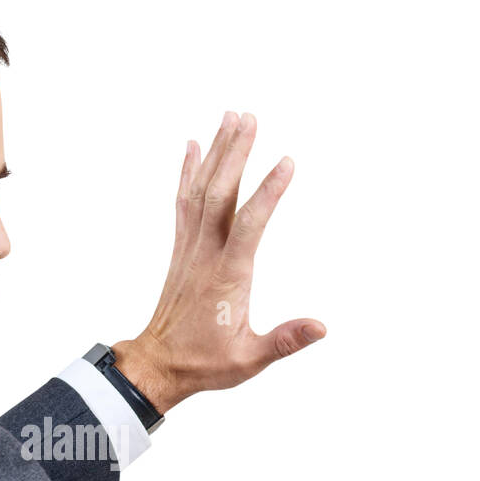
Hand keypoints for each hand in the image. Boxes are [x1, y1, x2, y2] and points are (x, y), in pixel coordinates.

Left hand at [111, 111, 324, 413]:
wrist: (158, 364)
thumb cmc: (205, 363)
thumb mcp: (249, 359)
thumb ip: (285, 341)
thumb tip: (321, 327)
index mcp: (227, 277)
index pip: (249, 225)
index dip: (268, 193)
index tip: (287, 162)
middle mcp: (205, 254)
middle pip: (219, 194)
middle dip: (235, 153)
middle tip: (250, 116)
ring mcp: (190, 249)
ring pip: (201, 191)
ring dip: (217, 152)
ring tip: (231, 116)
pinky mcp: (182, 250)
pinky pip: (184, 202)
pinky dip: (188, 172)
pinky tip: (194, 145)